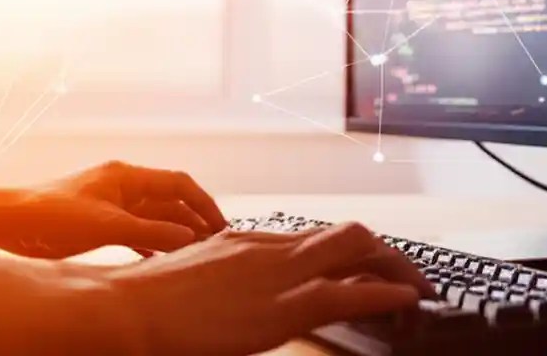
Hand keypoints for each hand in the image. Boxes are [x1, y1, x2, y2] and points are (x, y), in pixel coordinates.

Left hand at [0, 161, 228, 258]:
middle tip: (214, 243)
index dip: (203, 203)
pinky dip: (151, 241)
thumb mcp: (109, 226)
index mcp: (127, 176)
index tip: (220, 225)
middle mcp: (122, 186)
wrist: (10, 224)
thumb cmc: (54, 216)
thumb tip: (190, 237)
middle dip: (192, 220)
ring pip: (153, 217)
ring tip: (195, 253)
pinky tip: (161, 258)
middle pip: (169, 200)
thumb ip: (152, 231)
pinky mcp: (98, 221)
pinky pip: (135, 229)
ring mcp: (110, 203)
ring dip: (174, 232)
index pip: (179, 184)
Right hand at [102, 222, 429, 355]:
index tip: (376, 270)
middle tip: (412, 279)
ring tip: (422, 291)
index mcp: (253, 241)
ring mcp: (279, 273)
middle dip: (389, 255)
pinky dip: (387, 293)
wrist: (124, 310)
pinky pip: (347, 294)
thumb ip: (230, 277)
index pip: (321, 238)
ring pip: (358, 252)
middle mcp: (273, 248)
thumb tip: (242, 294)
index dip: (357, 253)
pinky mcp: (280, 307)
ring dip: (399, 270)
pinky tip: (409, 301)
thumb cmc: (149, 303)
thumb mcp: (198, 278)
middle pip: (350, 236)